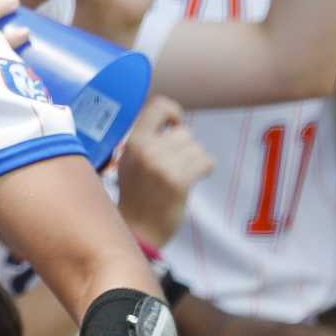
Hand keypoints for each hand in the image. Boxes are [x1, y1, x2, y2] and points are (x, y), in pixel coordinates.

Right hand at [115, 97, 214, 246]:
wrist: (138, 229)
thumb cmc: (136, 193)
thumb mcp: (129, 159)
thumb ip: (146, 138)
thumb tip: (173, 121)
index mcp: (132, 141)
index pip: (158, 106)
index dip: (172, 112)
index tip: (174, 126)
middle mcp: (146, 150)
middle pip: (183, 132)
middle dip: (184, 147)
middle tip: (173, 165)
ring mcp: (162, 166)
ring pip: (196, 147)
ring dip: (194, 160)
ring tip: (180, 175)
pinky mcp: (179, 182)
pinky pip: (206, 162)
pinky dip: (204, 169)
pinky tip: (193, 179)